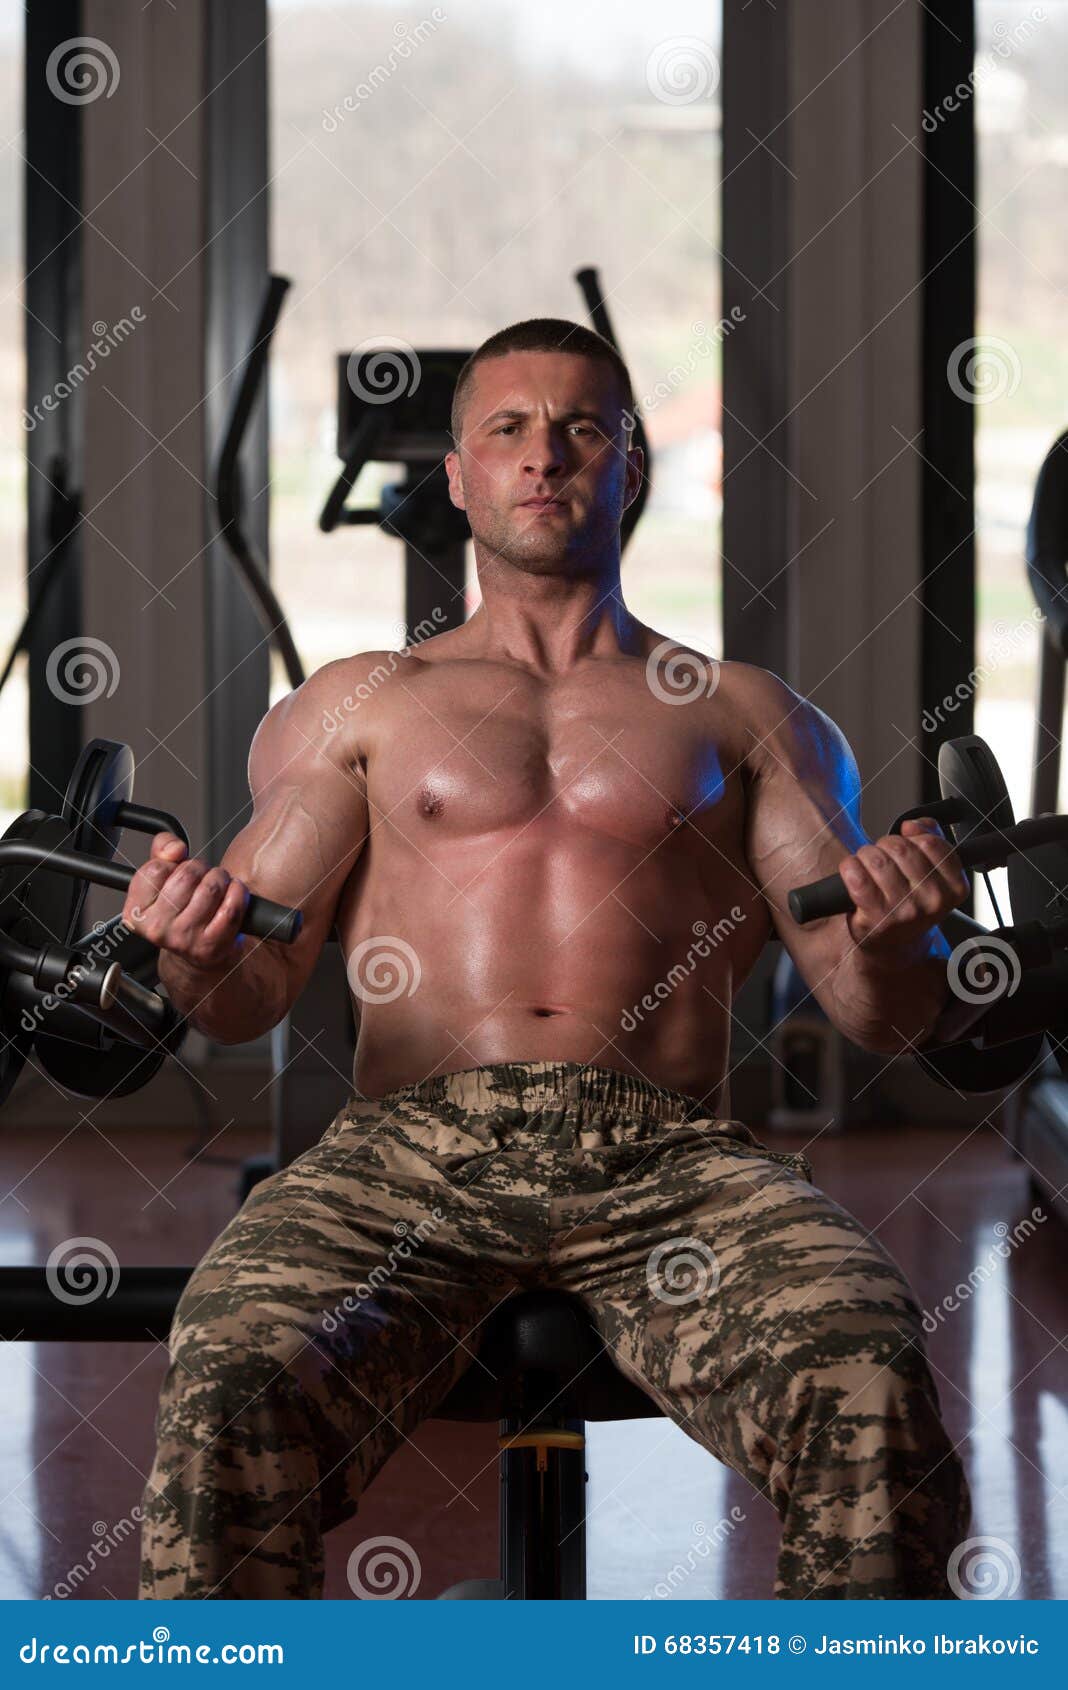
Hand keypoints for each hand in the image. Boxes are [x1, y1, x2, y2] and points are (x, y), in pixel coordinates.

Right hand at [122, 832, 250, 970]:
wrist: (198, 953)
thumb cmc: (180, 911)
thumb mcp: (161, 878)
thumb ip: (161, 850)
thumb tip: (174, 848)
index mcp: (136, 912)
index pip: (156, 869)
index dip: (173, 863)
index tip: (177, 869)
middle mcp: (157, 929)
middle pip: (188, 875)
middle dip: (201, 868)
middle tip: (202, 876)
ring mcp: (185, 939)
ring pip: (211, 888)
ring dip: (220, 878)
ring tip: (217, 885)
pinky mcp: (212, 945)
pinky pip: (231, 907)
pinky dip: (237, 893)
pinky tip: (233, 893)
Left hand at [840, 818, 968, 952]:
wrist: (891, 943)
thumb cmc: (910, 901)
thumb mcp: (933, 872)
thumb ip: (932, 837)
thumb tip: (913, 825)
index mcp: (954, 889)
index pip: (932, 844)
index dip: (914, 838)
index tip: (907, 844)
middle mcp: (933, 902)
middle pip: (901, 848)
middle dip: (886, 845)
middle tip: (883, 858)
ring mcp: (905, 911)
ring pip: (877, 860)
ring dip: (866, 855)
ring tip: (868, 866)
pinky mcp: (877, 917)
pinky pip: (857, 876)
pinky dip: (849, 867)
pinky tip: (853, 873)